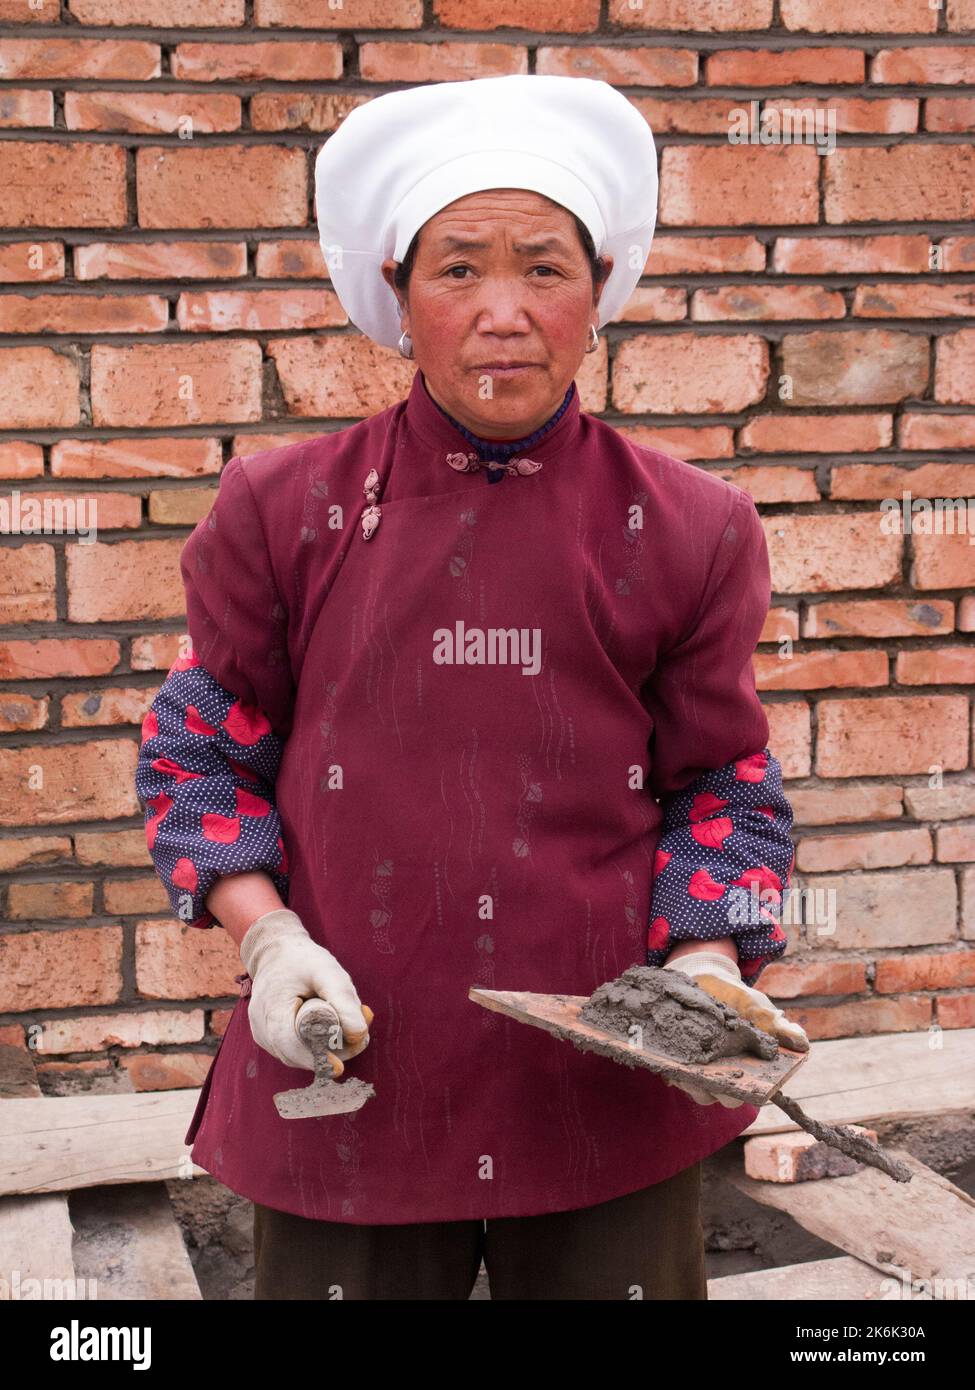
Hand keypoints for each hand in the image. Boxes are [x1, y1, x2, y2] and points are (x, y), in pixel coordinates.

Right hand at [239, 908, 371, 1071]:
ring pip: (296, 1056)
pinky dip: (312, 1045)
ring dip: (323, 1050)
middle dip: (329, 1053)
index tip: (340, 1067)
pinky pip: (293, 1049)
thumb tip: (360, 1034)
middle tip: (359, 1040)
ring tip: (348, 1030)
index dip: (316, 1059)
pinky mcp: (268, 1037)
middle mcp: (261, 1029)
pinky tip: (331, 1032)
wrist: (275, 951)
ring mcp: (262, 1035)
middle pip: (297, 1056)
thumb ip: (344, 1000)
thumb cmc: (302, 960)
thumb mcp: (327, 971)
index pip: (291, 1046)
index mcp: (270, 1010)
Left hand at [658, 949, 808, 1109]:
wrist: (704, 979)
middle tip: (721, 1081)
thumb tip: (802, 1044)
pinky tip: (672, 1063)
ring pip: (701, 1093)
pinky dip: (674, 1073)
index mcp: (752, 1068)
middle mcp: (728, 1076)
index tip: (754, 1086)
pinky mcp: (678, 1064)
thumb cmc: (738, 998)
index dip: (758, 1093)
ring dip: (697, 1087)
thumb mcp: (758, 1007)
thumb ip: (775, 1025)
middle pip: (729, 1098)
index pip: (759, 1092)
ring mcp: (702, 1072)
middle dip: (725, 1092)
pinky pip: (675, 1077)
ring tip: (693, 1075)